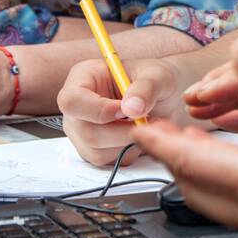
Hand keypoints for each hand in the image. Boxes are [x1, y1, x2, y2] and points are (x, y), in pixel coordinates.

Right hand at [57, 55, 206, 165]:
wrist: (165, 97)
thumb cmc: (155, 79)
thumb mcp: (158, 75)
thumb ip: (146, 87)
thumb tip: (131, 108)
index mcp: (83, 78)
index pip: (72, 100)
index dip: (97, 110)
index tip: (124, 111)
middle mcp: (78, 107)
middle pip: (85, 130)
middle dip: (120, 131)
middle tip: (145, 120)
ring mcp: (82, 131)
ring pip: (97, 151)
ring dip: (127, 143)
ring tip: (144, 124)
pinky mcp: (94, 150)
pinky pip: (108, 162)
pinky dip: (129, 152)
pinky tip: (139, 134)